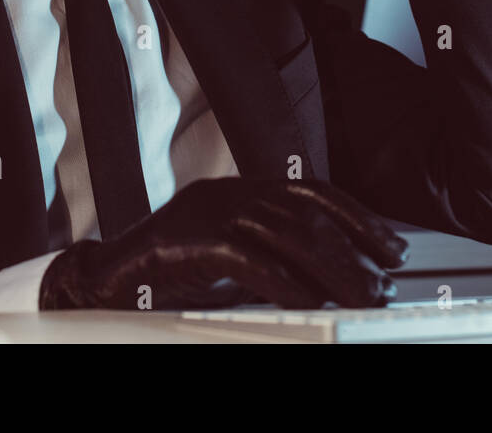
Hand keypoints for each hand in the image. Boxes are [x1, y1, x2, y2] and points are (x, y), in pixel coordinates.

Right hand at [39, 176, 409, 309]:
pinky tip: (307, 300)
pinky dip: (281, 279)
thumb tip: (336, 279)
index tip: (391, 248)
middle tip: (382, 283)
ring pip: (282, 232)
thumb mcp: (232, 262)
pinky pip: (243, 256)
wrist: (100, 283)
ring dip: (330, 267)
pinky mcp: (183, 239)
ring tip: (359, 296)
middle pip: (304, 214)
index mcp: (240, 190)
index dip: (357, 217)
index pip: (311, 192)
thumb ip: (274, 259)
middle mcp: (226, 192)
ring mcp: (203, 211)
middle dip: (353, 249)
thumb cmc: (168, 277)